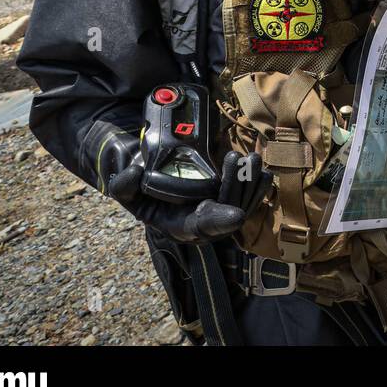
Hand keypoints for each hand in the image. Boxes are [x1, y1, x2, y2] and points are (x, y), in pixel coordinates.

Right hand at [81, 122, 269, 243]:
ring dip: (251, 183)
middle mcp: (205, 226)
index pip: (203, 228)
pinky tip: (262, 171)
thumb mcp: (126, 192)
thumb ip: (123, 186)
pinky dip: (258, 186)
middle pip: (230, 210)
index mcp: (181, 226)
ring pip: (244, 203)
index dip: (220, 222)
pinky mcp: (231, 204)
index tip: (237, 216)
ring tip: (252, 158)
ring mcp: (220, 215)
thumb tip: (133, 173)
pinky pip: (251, 199)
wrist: (155, 186)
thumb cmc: (142, 191)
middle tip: (242, 159)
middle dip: (239, 186)